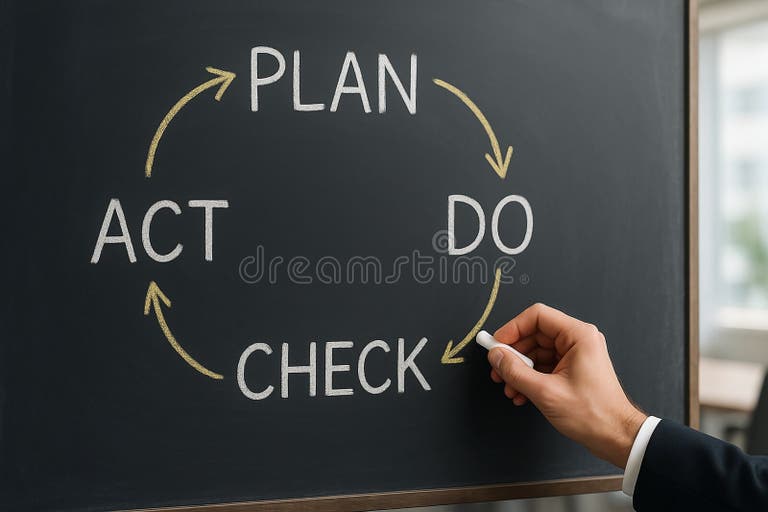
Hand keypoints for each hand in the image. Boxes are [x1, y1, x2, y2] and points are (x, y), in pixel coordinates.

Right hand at [487, 303, 646, 468]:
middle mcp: (578, 340)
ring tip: (509, 388)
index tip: (496, 344)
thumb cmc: (593, 414)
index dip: (513, 328)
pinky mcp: (572, 369)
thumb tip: (495, 355)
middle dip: (513, 354)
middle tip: (498, 369)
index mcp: (578, 336)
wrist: (616, 437)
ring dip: (519, 370)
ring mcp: (575, 355)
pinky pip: (544, 365)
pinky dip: (530, 378)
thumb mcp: (546, 392)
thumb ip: (515, 371)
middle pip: (535, 335)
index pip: (537, 316)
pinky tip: (520, 394)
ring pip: (537, 352)